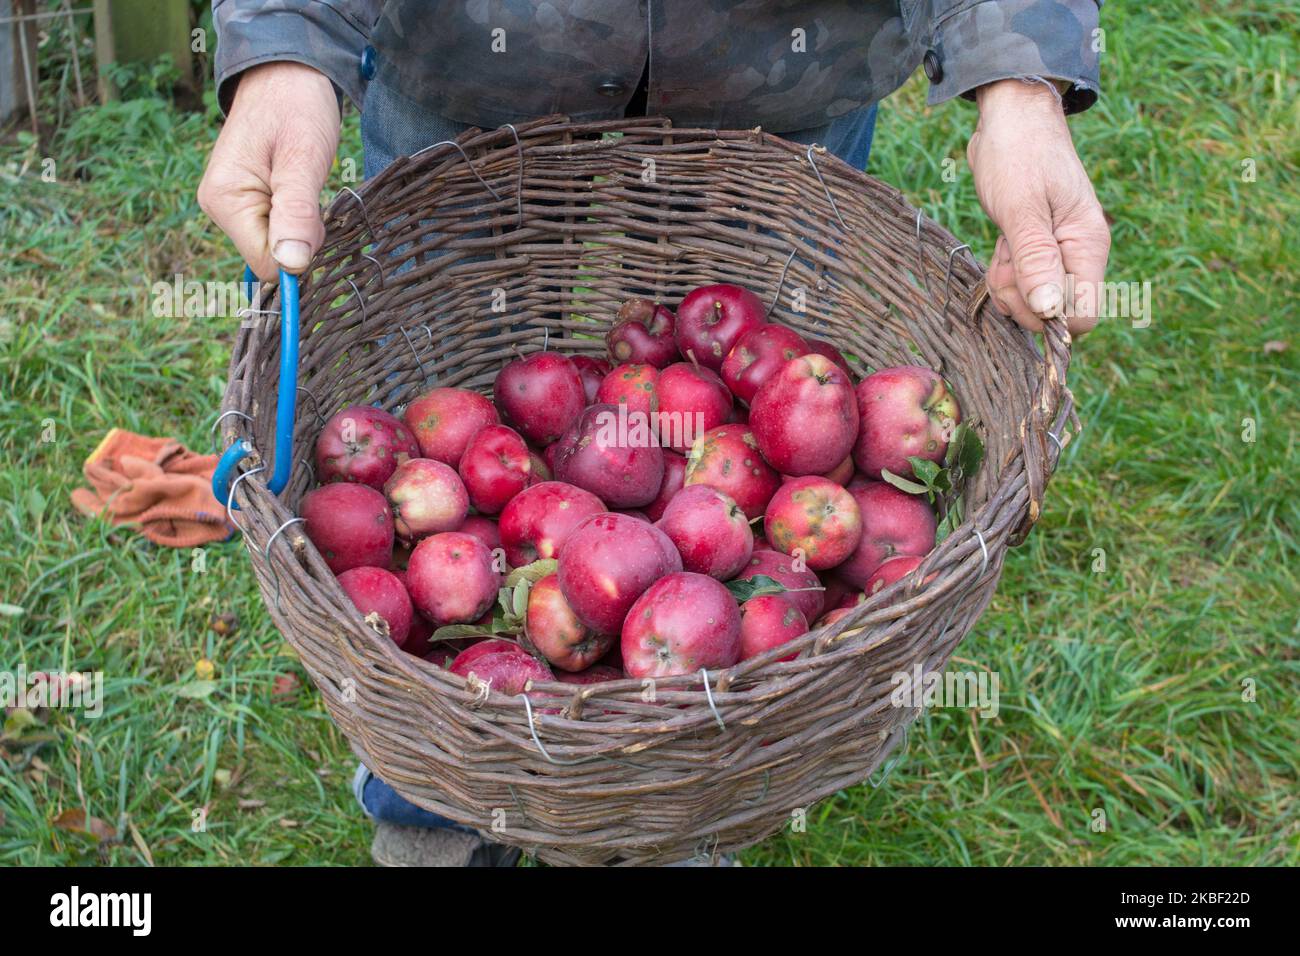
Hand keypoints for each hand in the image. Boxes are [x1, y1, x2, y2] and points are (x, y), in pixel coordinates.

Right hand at [197, 62, 340, 280]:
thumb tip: (291, 264)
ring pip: (276, 246)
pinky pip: (276, 230)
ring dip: (301, 226)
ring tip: (304, 184)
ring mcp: (230, 205)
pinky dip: (296, 218)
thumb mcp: (303, 159)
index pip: (267, 264)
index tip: (315, 217)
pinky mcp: (244, 201)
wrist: (285, 74)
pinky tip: (298, 189)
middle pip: (271, 257)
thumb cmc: (296, 108)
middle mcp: (219, 208)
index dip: (300, 252)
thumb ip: (296, 212)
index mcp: (225, 201)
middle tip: (311, 192)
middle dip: (301, 237)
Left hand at [967, 79, 1109, 336]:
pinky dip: (1004, 272)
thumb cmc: (1018, 155)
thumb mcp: (1022, 209)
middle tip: (1004, 259)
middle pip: (1053, 313)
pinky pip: (1020, 282)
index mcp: (1087, 246)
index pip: (1083, 315)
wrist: (1010, 120)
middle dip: (1020, 298)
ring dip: (1008, 283)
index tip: (1021, 287)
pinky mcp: (1037, 251)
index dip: (1049, 317)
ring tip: (1002, 245)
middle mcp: (1078, 254)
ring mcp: (1058, 254)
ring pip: (1033, 301)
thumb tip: (1051, 311)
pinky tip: (1000, 244)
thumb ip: (1036, 261)